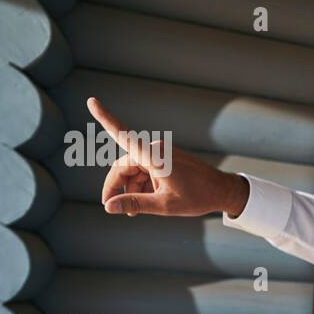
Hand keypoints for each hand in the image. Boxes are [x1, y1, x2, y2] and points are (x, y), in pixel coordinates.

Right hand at [88, 96, 248, 217]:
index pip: (123, 135)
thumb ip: (134, 204)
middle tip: (113, 208)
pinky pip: (145, 169)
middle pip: (123, 166)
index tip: (91, 101)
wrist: (222, 191)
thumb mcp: (164, 205)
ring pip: (133, 170)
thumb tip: (108, 207)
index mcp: (154, 156)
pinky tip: (146, 200)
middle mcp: (155, 150)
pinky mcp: (165, 158)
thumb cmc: (197, 197)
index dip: (105, 118)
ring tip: (133, 211)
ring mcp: (161, 153)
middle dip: (117, 186)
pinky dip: (142, 184)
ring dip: (131, 188)